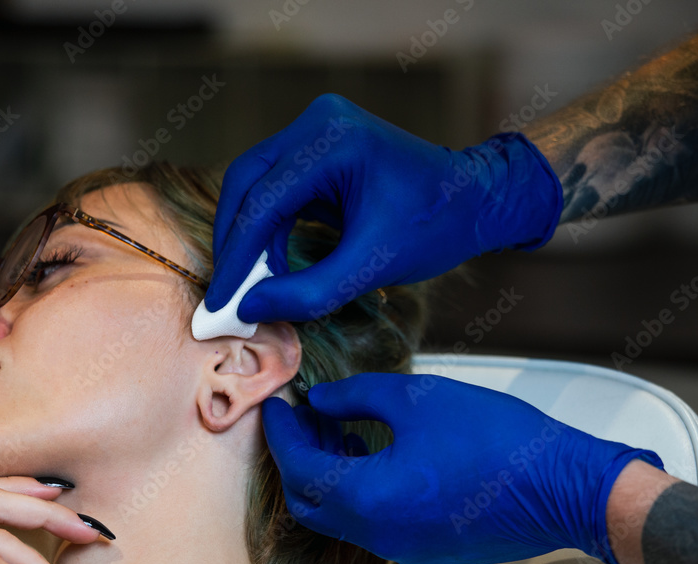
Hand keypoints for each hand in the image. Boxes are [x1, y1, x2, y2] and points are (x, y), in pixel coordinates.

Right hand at [206, 93, 562, 322]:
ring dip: (247, 236)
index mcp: (333, 140)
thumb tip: (250, 307)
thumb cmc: (435, 225)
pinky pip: (274, 188)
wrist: (475, 199)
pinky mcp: (316, 149)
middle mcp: (317, 123)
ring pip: (254, 185)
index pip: (263, 200)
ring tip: (247, 285)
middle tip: (226, 292)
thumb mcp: (374, 266)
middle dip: (233, 242)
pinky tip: (268, 265)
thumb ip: (309, 291)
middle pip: (246, 182)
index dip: (237, 255)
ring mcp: (315, 131)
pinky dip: (266, 228)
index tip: (222, 299)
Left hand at [262, 373, 662, 563]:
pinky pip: (370, 526)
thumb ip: (357, 397)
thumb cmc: (500, 441)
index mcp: (369, 499)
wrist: (564, 487)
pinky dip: (356, 493)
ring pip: (338, 517)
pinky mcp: (424, 550)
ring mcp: (402, 548)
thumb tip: (322, 399)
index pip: (298, 468)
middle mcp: (379, 535)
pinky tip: (371, 458)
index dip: (281, 433)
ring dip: (325, 476)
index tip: (276, 407)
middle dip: (295, 458)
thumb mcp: (418, 398)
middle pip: (308, 502)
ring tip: (334, 431)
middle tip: (299, 420)